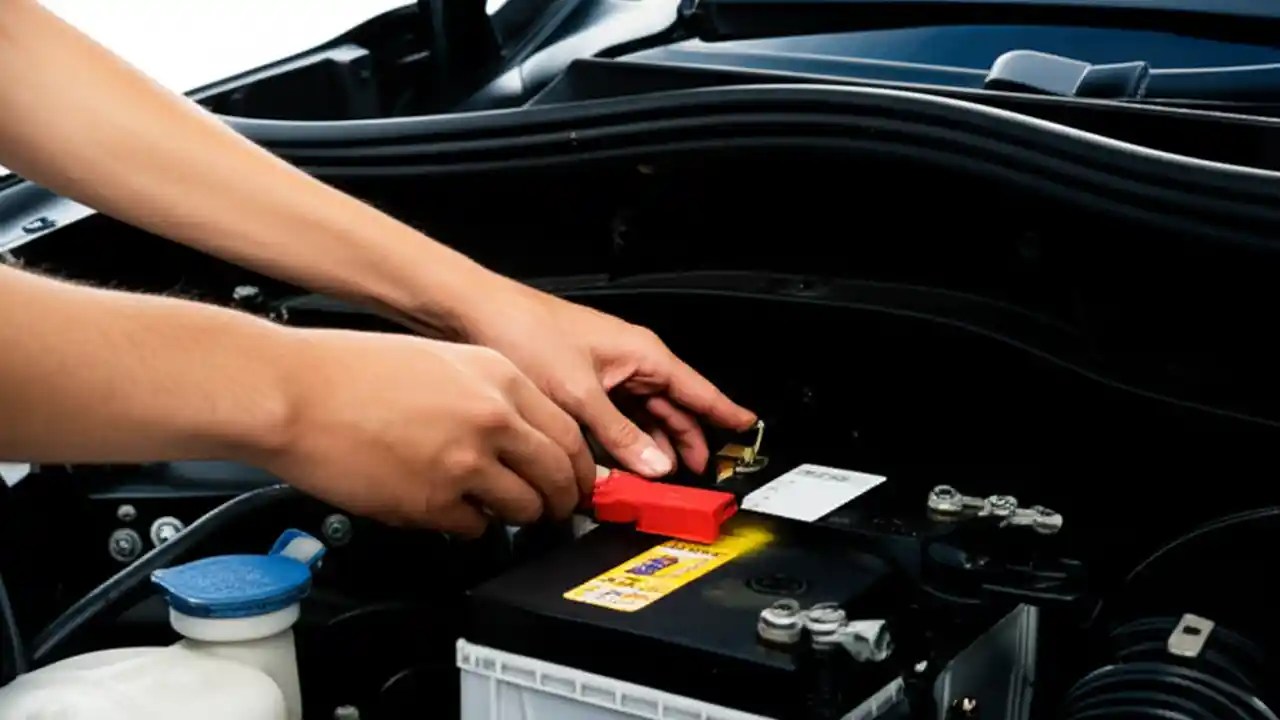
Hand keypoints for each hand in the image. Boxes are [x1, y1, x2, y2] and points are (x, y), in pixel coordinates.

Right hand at [256, 328, 593, 535]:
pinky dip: (470, 526)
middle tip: (558, 512)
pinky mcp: (432, 501)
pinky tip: (451, 510)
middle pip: (560, 475)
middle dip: (565, 501)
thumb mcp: (442, 360)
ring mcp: (464, 462)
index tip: (578, 480)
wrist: (294, 392)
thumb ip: (491, 395)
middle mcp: (491, 417)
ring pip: (525, 508)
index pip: (569, 432)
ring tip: (503, 513)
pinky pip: (475, 528)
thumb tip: (523, 433)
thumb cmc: (350, 371)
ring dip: (520, 517)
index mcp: (498, 376)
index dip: (581, 466)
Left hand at [462, 281, 756, 477]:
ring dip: (651, 445)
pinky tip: (620, 461)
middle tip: (699, 473)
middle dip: (687, 440)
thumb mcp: (578, 393)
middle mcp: (629, 360)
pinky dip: (623, 439)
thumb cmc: (525, 331)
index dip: (724, 412)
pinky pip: (617, 416)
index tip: (745, 428)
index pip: (698, 389)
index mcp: (642, 354)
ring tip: (658, 476)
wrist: (478, 314)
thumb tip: (653, 465)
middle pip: (673, 408)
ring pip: (644, 415)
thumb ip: (619, 434)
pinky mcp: (584, 381)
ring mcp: (607, 371)